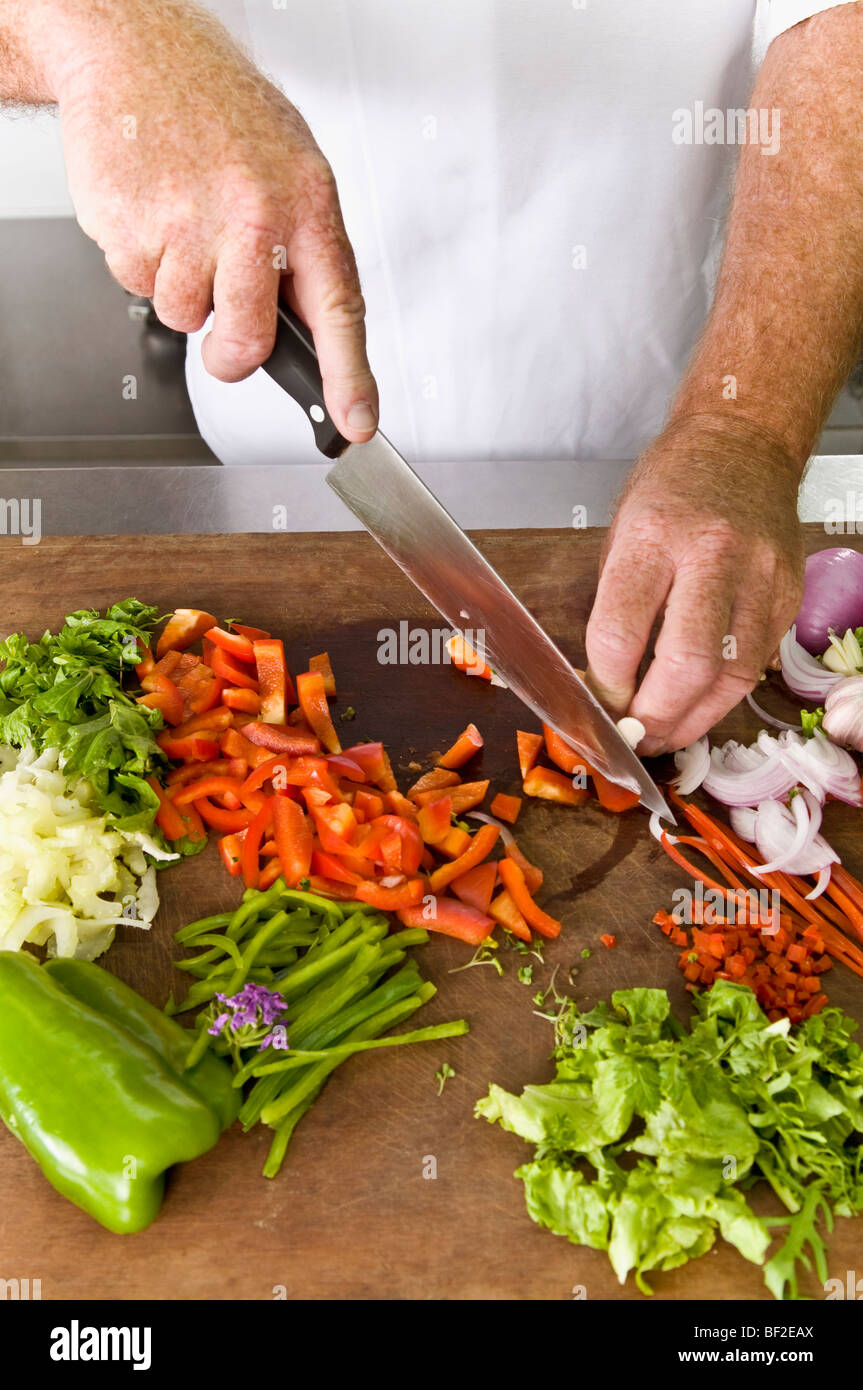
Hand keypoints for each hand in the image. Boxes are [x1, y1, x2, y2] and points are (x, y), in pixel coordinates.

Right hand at [44, 0, 377, 438]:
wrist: (139, 50)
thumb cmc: (219, 112)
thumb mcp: (290, 168)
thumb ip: (304, 251)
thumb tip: (315, 335)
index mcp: (306, 203)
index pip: (339, 310)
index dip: (349, 377)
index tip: (356, 423)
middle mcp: (255, 215)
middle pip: (248, 339)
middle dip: (232, 354)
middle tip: (225, 334)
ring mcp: (191, 221)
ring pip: (185, 318)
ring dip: (181, 289)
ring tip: (185, 226)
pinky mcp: (135, 225)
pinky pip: (138, 285)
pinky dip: (142, 260)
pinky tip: (154, 210)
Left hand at [585, 415, 804, 754]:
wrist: (743, 444)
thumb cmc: (670, 490)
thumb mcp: (621, 534)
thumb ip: (614, 609)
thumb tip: (604, 687)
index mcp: (653, 536)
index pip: (621, 633)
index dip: (606, 685)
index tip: (598, 704)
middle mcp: (713, 554)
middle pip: (686, 664)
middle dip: (654, 717)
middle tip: (634, 738)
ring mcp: (760, 576)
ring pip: (731, 676)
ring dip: (693, 720)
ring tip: (665, 735)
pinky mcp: (788, 595)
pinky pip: (755, 664)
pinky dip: (722, 695)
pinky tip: (697, 705)